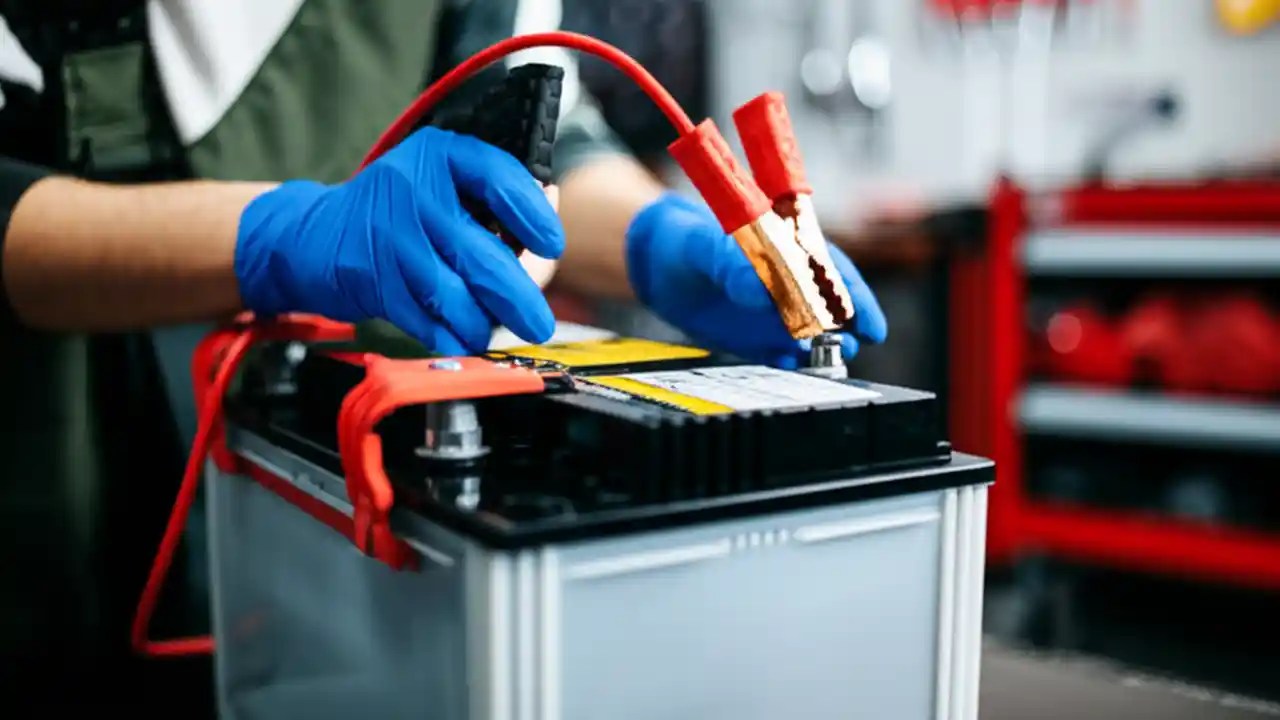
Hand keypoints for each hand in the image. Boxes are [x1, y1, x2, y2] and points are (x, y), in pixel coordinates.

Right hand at [234, 127, 563, 354]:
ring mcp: (392, 237)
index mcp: (441, 154)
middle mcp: (415, 190)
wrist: (313, 234)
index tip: (552, 245)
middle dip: (519, 298)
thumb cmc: (398, 208)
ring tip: (496, 331)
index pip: (499, 178)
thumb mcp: (441, 180)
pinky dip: (450, 336)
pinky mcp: (375, 280)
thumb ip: (494, 192)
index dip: (533, 214)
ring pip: (455, 296)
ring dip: (482, 323)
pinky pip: (425, 319)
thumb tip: (551, 206)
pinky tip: (463, 338)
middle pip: (483, 255)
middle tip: (539, 324)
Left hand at [625, 192, 886, 368]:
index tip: (870, 324)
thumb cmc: (689, 242)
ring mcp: (775, 318)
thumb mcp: (705, 246)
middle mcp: (790, 288)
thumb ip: (730, 263)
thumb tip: (758, 289)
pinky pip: (779, 359)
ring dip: (820, 354)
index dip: (856, 299)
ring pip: (810, 340)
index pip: (835, 275)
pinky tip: (788, 370)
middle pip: (831, 312)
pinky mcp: (755, 343)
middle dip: (845, 332)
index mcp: (790, 254)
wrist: (658, 265)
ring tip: (822, 365)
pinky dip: (787, 367)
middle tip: (846, 348)